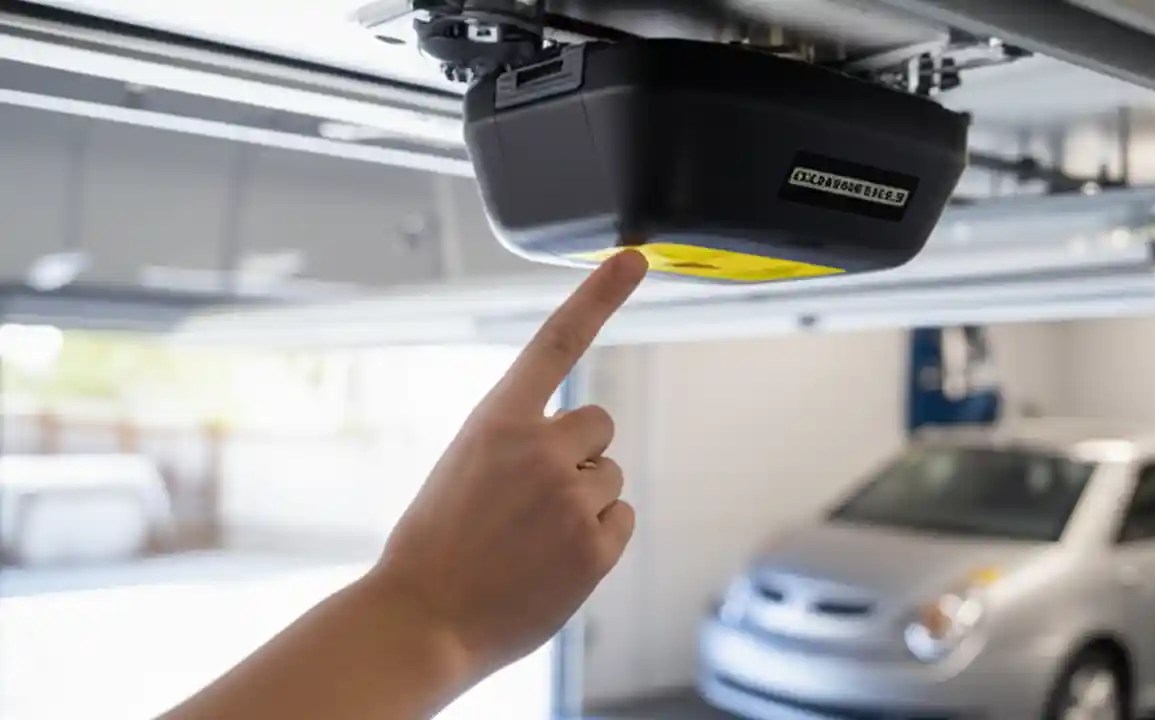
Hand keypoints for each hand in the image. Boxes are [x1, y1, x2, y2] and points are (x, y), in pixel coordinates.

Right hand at [373, 250, 648, 675]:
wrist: (422, 621)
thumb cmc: (436, 545)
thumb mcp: (463, 467)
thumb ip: (518, 442)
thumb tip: (575, 444)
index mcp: (497, 420)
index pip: (557, 340)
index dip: (599, 294)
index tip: (634, 258)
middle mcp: (540, 448)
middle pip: (600, 423)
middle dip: (581, 451)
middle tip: (536, 496)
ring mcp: (572, 497)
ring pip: (611, 476)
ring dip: (585, 500)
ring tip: (533, 537)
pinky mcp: (596, 547)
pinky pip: (622, 521)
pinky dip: (598, 539)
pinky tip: (554, 561)